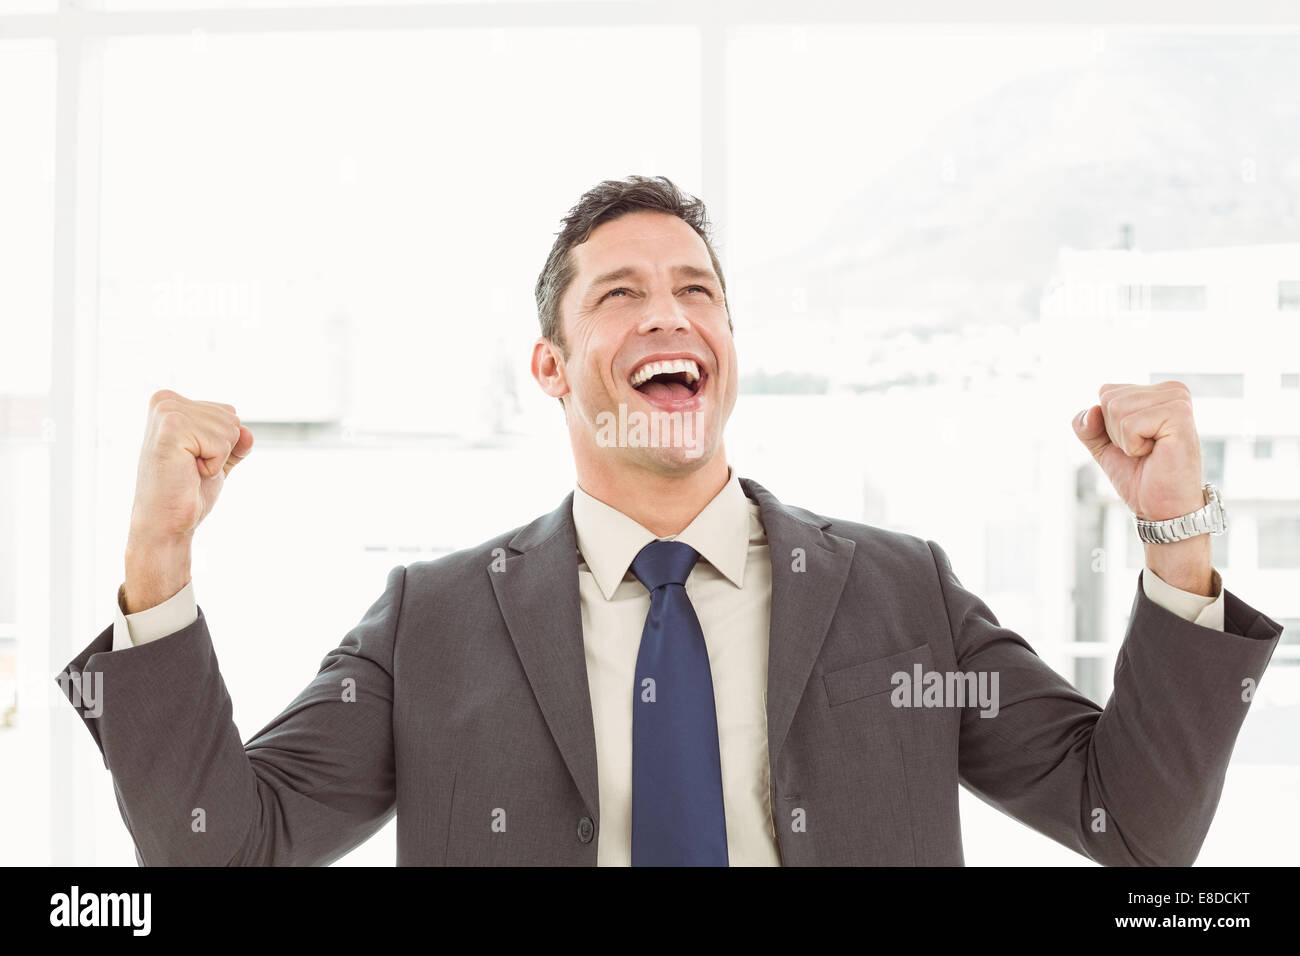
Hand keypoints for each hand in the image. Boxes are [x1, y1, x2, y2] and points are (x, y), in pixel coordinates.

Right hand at [123, 389, 252, 611]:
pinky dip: (214, 464)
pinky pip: (222, 443)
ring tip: (188, 469)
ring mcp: (166, 412)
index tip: (193, 460)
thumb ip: (236, 440)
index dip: (222, 444)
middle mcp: (165, 401)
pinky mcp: (171, 429)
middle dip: (222, 449)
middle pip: (232, 417)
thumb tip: (248, 433)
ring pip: (230, 429)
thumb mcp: (219, 457)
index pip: (229, 412)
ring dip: (217, 458)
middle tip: (191, 467)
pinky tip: (188, 471)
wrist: (166, 522)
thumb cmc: (187, 490)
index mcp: (171, 402)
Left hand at [1073, 380, 1213, 595]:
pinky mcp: (1180, 415)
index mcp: (1157, 391)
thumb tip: (1092, 410)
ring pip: (1117, 409)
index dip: (1107, 425)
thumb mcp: (1102, 445)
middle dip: (1115, 432)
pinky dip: (1133, 445)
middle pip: (1109, 398)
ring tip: (1150, 451)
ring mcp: (1178, 399)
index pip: (1106, 392)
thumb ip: (1086, 424)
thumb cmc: (1139, 475)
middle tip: (1143, 449)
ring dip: (1125, 440)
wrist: (1162, 507)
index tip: (1134, 442)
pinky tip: (1156, 452)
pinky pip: (1130, 424)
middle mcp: (1172, 390)